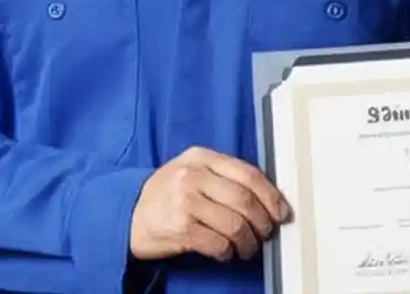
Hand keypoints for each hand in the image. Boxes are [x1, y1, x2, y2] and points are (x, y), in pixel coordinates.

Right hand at [129, 145, 290, 262]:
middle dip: (262, 222)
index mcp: (201, 157)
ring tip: (246, 248)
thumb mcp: (191, 171)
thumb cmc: (166, 194)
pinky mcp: (181, 229)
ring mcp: (185, 202)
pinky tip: (225, 252)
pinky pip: (219, 244)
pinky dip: (228, 252)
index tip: (281, 212)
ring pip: (235, 225)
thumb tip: (266, 196)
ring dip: (248, 242)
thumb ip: (223, 176)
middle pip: (245, 201)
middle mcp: (193, 175)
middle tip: (265, 233)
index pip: (248, 174)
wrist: (128, 214)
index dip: (271, 196)